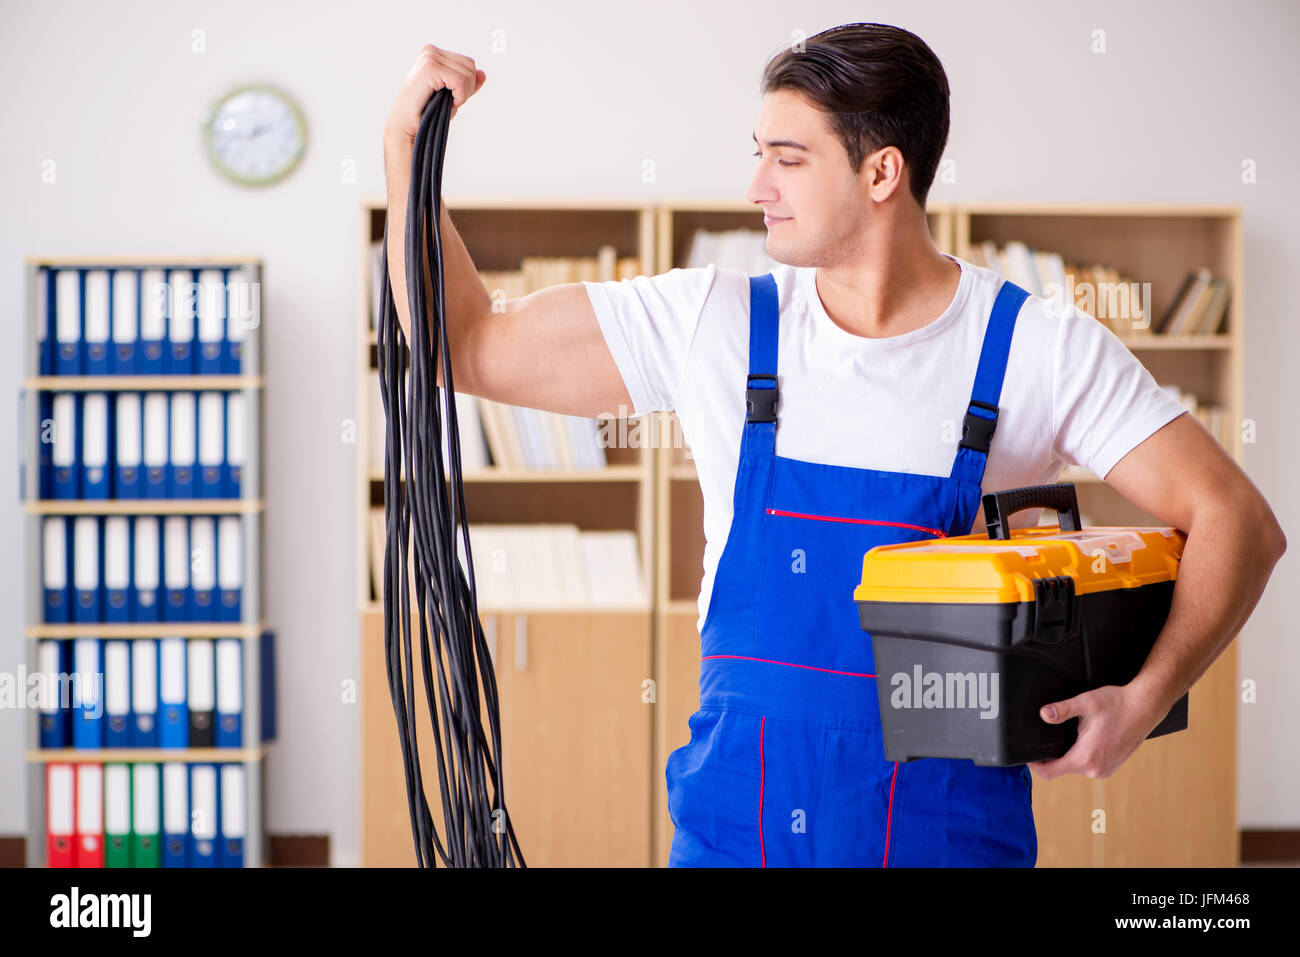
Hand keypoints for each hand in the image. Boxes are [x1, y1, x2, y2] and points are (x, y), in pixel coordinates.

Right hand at [385, 44, 485, 145]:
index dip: (467, 84)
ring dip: (463, 94)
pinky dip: (460, 96)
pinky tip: (449, 103)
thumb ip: (467, 84)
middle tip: (451, 102)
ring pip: (468, 73)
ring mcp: (430, 58)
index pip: (467, 63)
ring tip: (447, 102)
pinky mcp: (431, 68)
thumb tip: (483, 74)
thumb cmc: (425, 113)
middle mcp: (430, 51)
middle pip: (470, 66)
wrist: (406, 126)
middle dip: (467, 88)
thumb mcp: (451, 95)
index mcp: (433, 54)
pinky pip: (460, 81)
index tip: (453, 98)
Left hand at [1026, 682, 1167, 780]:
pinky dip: (1081, 756)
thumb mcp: (1085, 702)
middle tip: (1046, 738)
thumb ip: (1062, 710)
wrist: (1145, 707)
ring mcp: (1105, 770)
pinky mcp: (1111, 767)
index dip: (1035, 765)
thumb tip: (1044, 714)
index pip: (1050, 772)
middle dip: (1051, 757)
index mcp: (1086, 757)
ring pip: (1075, 767)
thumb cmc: (1117, 704)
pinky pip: (1088, 766)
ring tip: (1067, 736)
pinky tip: (1083, 740)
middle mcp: (1095, 770)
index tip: (1028, 754)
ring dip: (1067, 756)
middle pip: (1061, 769)